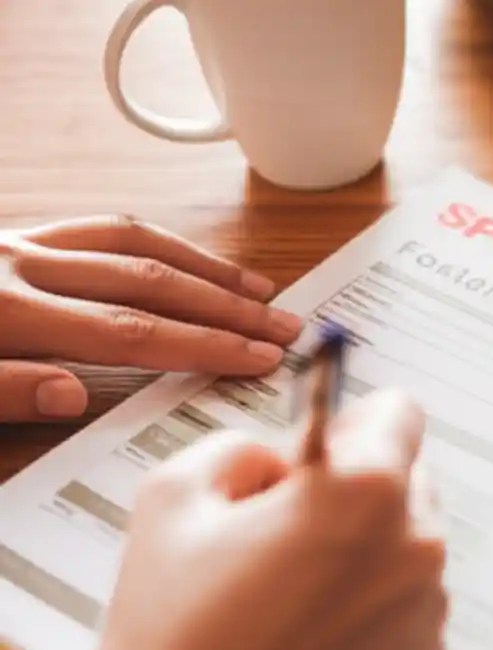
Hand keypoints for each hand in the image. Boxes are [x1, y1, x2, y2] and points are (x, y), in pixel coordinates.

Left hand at [0, 216, 302, 421]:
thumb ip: (1, 391)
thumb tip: (74, 396)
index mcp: (2, 310)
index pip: (129, 331)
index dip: (204, 344)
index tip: (260, 358)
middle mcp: (17, 264)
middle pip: (148, 281)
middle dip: (226, 306)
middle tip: (284, 325)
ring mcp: (16, 242)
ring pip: (130, 242)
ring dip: (201, 266)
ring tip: (256, 287)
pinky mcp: (10, 236)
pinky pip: (97, 229)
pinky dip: (151, 242)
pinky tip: (180, 258)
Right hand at [54, 390, 447, 649]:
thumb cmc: (170, 638)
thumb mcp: (172, 497)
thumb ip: (241, 446)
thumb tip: (282, 456)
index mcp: (365, 494)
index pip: (399, 412)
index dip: (352, 425)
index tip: (324, 452)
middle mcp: (416, 550)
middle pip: (407, 482)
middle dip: (354, 494)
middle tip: (284, 533)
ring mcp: (428, 616)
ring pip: (407, 552)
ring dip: (363, 558)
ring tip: (285, 600)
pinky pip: (406, 615)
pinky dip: (370, 618)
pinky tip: (307, 643)